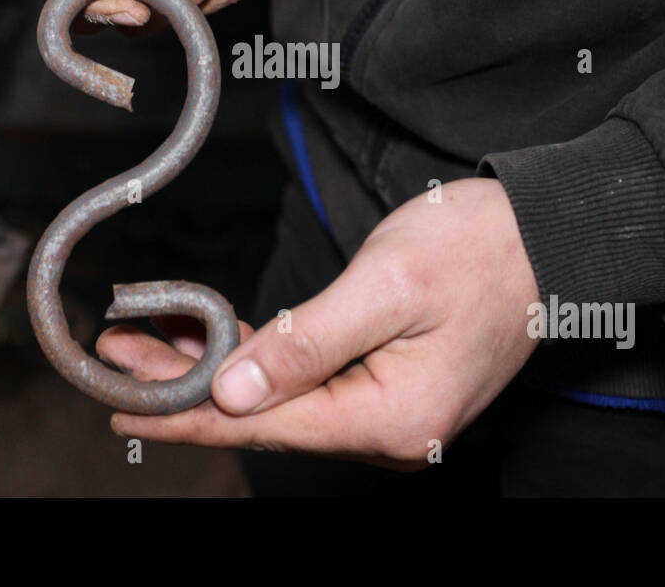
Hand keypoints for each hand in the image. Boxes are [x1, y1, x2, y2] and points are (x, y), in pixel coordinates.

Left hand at [99, 178, 540, 466]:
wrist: (547, 234)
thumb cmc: (476, 248)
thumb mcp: (386, 286)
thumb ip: (306, 343)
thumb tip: (231, 391)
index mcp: (392, 418)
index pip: (265, 424)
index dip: (187, 413)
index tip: (122, 403)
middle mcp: (390, 429)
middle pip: (264, 415)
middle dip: (186, 387)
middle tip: (117, 356)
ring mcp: (390, 410)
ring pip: (280, 398)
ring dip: (215, 371)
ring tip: (148, 342)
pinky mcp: (390, 383)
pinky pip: (309, 381)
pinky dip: (257, 360)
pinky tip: (216, 341)